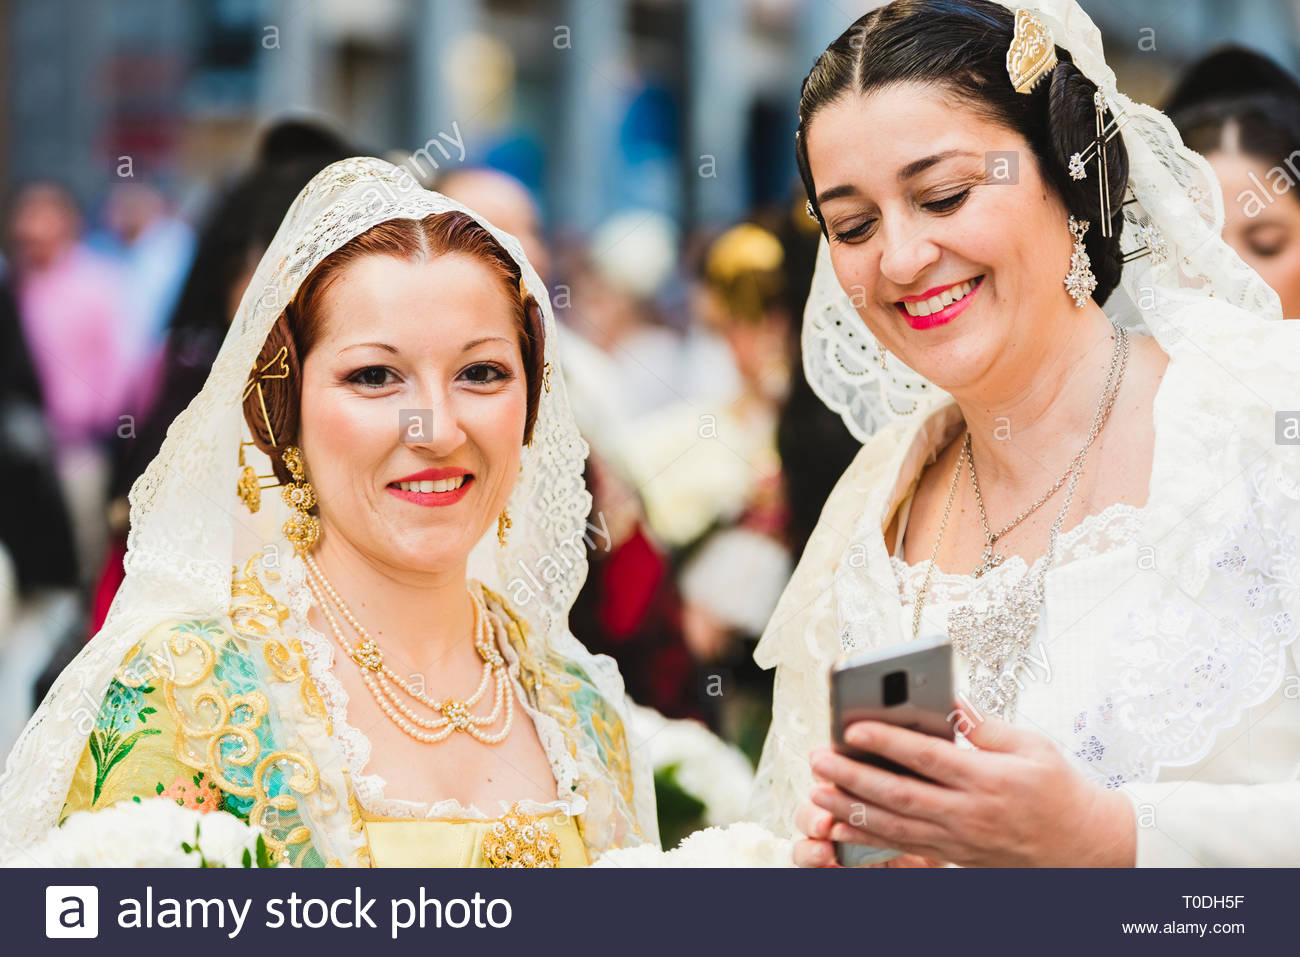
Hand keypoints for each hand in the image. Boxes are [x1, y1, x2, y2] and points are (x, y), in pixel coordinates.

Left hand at [799, 706, 1135, 866]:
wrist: (1086, 847)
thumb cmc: (1060, 790)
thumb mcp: (1031, 746)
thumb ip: (985, 725)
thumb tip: (948, 699)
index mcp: (990, 779)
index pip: (928, 757)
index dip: (888, 741)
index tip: (853, 727)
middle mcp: (971, 813)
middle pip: (901, 794)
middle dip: (854, 777)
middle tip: (818, 759)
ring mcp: (961, 839)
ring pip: (896, 825)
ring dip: (851, 809)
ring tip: (816, 791)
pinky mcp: (956, 855)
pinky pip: (906, 847)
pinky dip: (870, 837)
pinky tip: (842, 826)